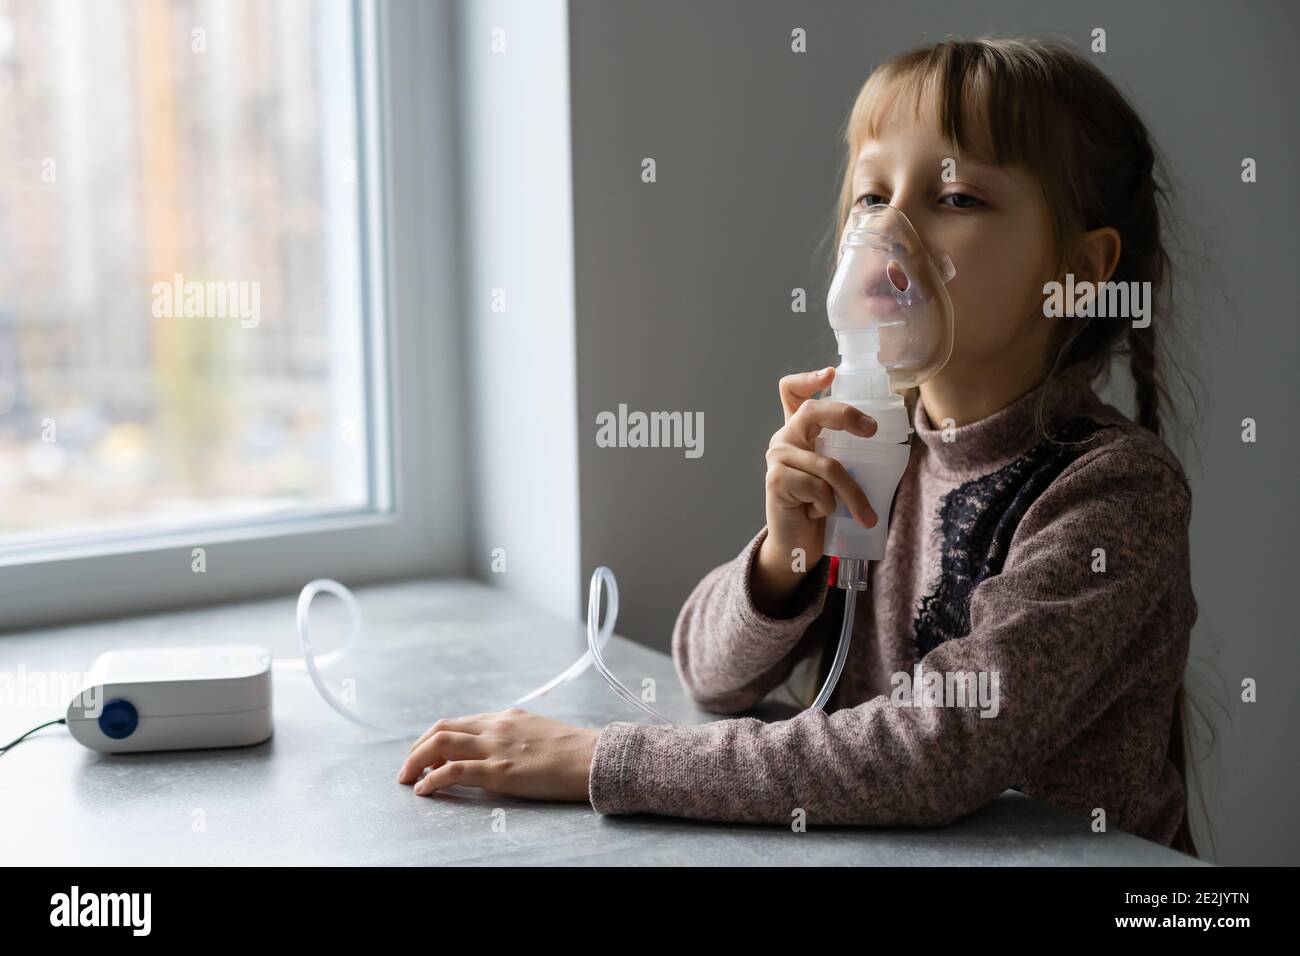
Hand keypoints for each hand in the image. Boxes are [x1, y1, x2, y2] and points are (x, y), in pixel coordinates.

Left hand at [396, 707, 601, 802]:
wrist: (594, 757)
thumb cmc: (575, 751)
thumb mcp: (541, 732)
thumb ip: (517, 737)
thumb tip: (503, 752)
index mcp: (506, 717)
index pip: (459, 723)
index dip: (435, 739)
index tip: (426, 756)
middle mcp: (496, 727)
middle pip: (442, 729)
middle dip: (417, 748)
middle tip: (407, 767)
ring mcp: (496, 747)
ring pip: (440, 744)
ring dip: (416, 761)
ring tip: (406, 779)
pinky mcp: (499, 771)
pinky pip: (454, 771)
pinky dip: (432, 779)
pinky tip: (424, 790)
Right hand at [756, 367, 876, 609]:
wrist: (796, 543)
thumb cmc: (819, 506)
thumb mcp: (833, 475)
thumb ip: (844, 453)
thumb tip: (884, 438)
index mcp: (797, 431)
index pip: (791, 392)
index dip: (809, 378)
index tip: (831, 373)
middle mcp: (784, 438)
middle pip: (812, 411)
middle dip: (845, 415)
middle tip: (872, 430)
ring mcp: (777, 458)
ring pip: (829, 465)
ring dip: (853, 495)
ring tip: (866, 515)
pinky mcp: (777, 481)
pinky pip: (819, 489)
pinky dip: (829, 506)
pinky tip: (819, 514)